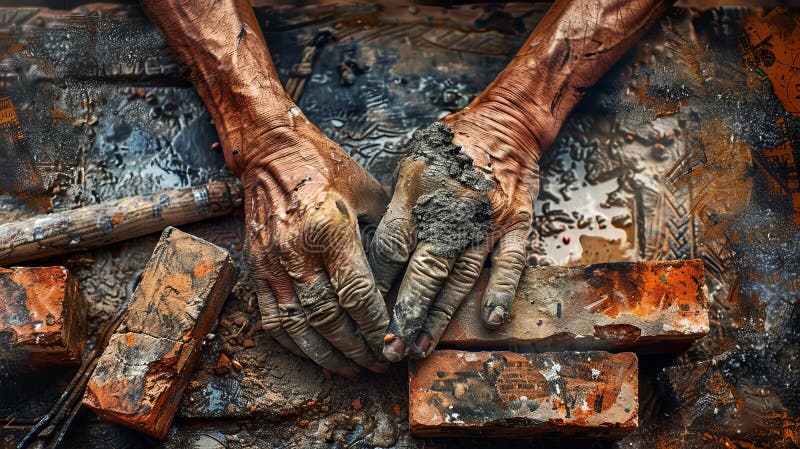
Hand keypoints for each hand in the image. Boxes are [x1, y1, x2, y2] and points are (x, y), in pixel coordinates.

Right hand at [243, 117, 389, 376]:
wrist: (271, 150)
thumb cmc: (325, 165)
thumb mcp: (367, 189)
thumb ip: (386, 231)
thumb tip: (408, 268)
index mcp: (329, 229)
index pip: (356, 293)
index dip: (376, 325)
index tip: (394, 342)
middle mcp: (296, 251)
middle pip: (328, 317)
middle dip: (357, 347)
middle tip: (379, 362)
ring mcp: (271, 263)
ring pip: (298, 326)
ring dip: (326, 354)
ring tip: (350, 368)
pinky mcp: (256, 268)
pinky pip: (272, 318)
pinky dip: (293, 343)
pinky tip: (313, 354)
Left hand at [369, 106, 539, 360]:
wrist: (504, 124)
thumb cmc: (448, 147)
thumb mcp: (410, 165)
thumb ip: (395, 209)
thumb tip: (375, 257)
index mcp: (419, 193)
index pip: (393, 247)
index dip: (379, 283)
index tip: (366, 313)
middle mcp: (452, 209)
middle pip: (424, 269)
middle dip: (405, 312)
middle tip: (389, 348)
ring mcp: (487, 219)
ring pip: (461, 275)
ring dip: (442, 314)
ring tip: (422, 346)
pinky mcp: (517, 224)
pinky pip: (511, 262)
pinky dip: (502, 291)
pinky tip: (491, 319)